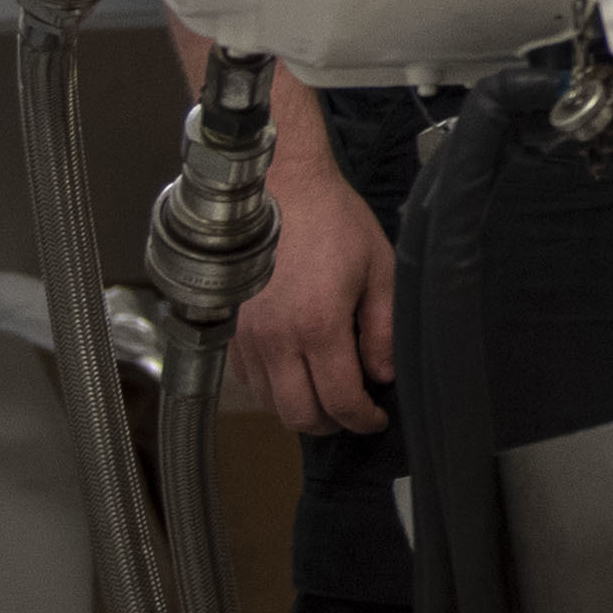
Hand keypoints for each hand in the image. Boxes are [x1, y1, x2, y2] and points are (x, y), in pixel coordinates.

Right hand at [229, 77, 395, 434]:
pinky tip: (296, 370)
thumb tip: (383, 374)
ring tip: (327, 390)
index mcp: (318, 325)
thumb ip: (383, 329)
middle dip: (331, 423)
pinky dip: (272, 388)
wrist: (279, 188)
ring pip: (270, 404)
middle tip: (353, 410)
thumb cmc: (332, 221)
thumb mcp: (379, 268)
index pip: (340, 400)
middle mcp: (275, 340)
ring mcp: (246, 337)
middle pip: (299, 416)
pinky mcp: (230, 330)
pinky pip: (247, 380)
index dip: (363, 419)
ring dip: (300, 407)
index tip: (377, 417)